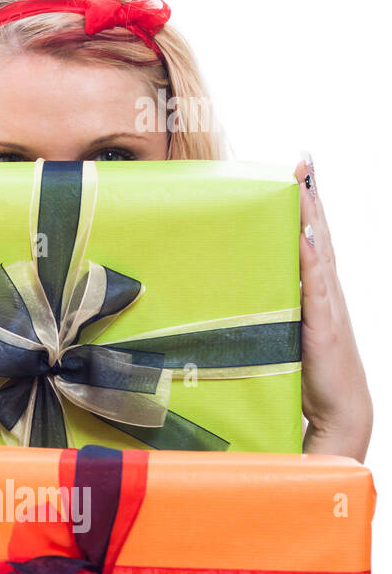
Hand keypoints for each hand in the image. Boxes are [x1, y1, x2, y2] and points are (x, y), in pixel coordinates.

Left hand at [295, 154, 371, 460]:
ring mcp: (327, 306)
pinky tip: (301, 238)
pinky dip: (309, 260)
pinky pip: (315, 286)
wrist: (335, 413)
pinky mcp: (323, 325)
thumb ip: (267, 309)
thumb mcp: (283, 333)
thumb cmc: (306, 374)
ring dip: (309, 217)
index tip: (297, 172)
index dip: (305, 207)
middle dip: (309, 197)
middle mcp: (324, 292)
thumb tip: (237, 291)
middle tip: (301, 161)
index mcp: (314, 292)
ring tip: (300, 183)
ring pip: (317, 251)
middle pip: (316, 235)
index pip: (308, 240)